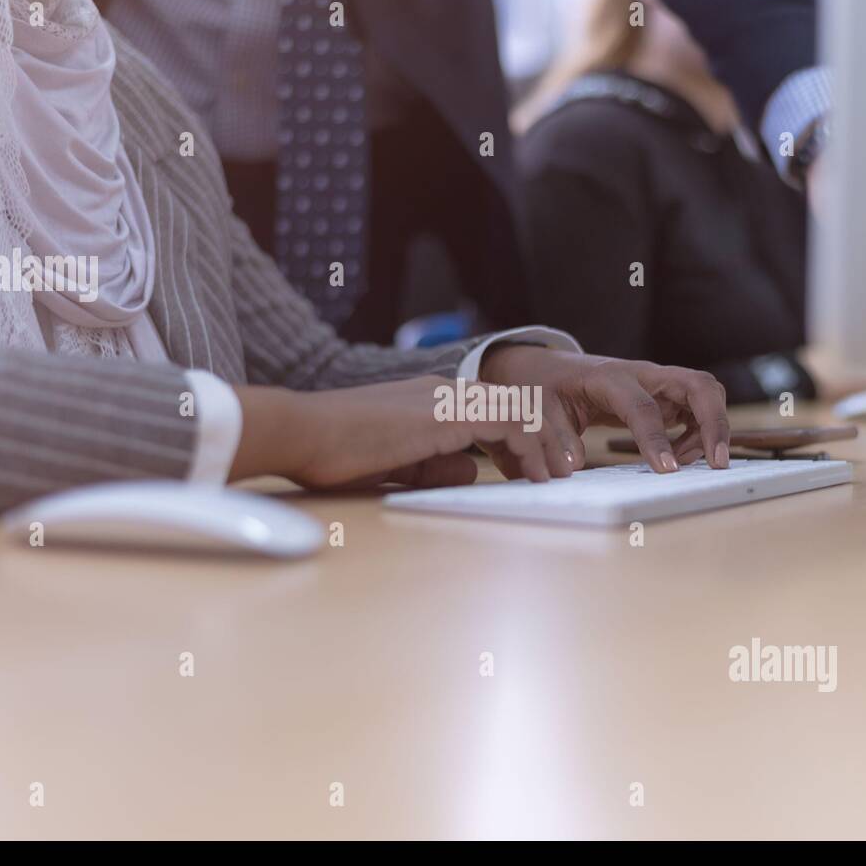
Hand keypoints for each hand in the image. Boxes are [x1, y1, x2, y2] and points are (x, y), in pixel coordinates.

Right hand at [230, 377, 572, 487]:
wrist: (302, 431)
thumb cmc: (333, 452)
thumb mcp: (395, 465)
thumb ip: (433, 465)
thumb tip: (470, 471)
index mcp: (431, 400)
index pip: (493, 411)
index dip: (521, 441)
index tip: (535, 472)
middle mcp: (444, 390)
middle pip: (515, 404)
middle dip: (545, 439)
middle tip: (563, 471)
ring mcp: (446, 396)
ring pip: (519, 408)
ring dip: (545, 443)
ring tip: (559, 474)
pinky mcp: (446, 411)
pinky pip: (508, 421)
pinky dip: (529, 447)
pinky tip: (537, 473)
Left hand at [479, 347, 729, 473]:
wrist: (549, 369)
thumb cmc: (546, 387)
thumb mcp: (540, 411)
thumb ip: (556, 436)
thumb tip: (571, 465)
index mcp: (609, 377)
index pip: (642, 407)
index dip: (656, 438)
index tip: (667, 470)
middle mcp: (641, 374)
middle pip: (697, 385)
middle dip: (716, 422)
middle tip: (719, 462)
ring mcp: (657, 382)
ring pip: (705, 394)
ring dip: (710, 428)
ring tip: (686, 462)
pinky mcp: (663, 395)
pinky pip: (696, 408)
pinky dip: (699, 432)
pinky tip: (680, 455)